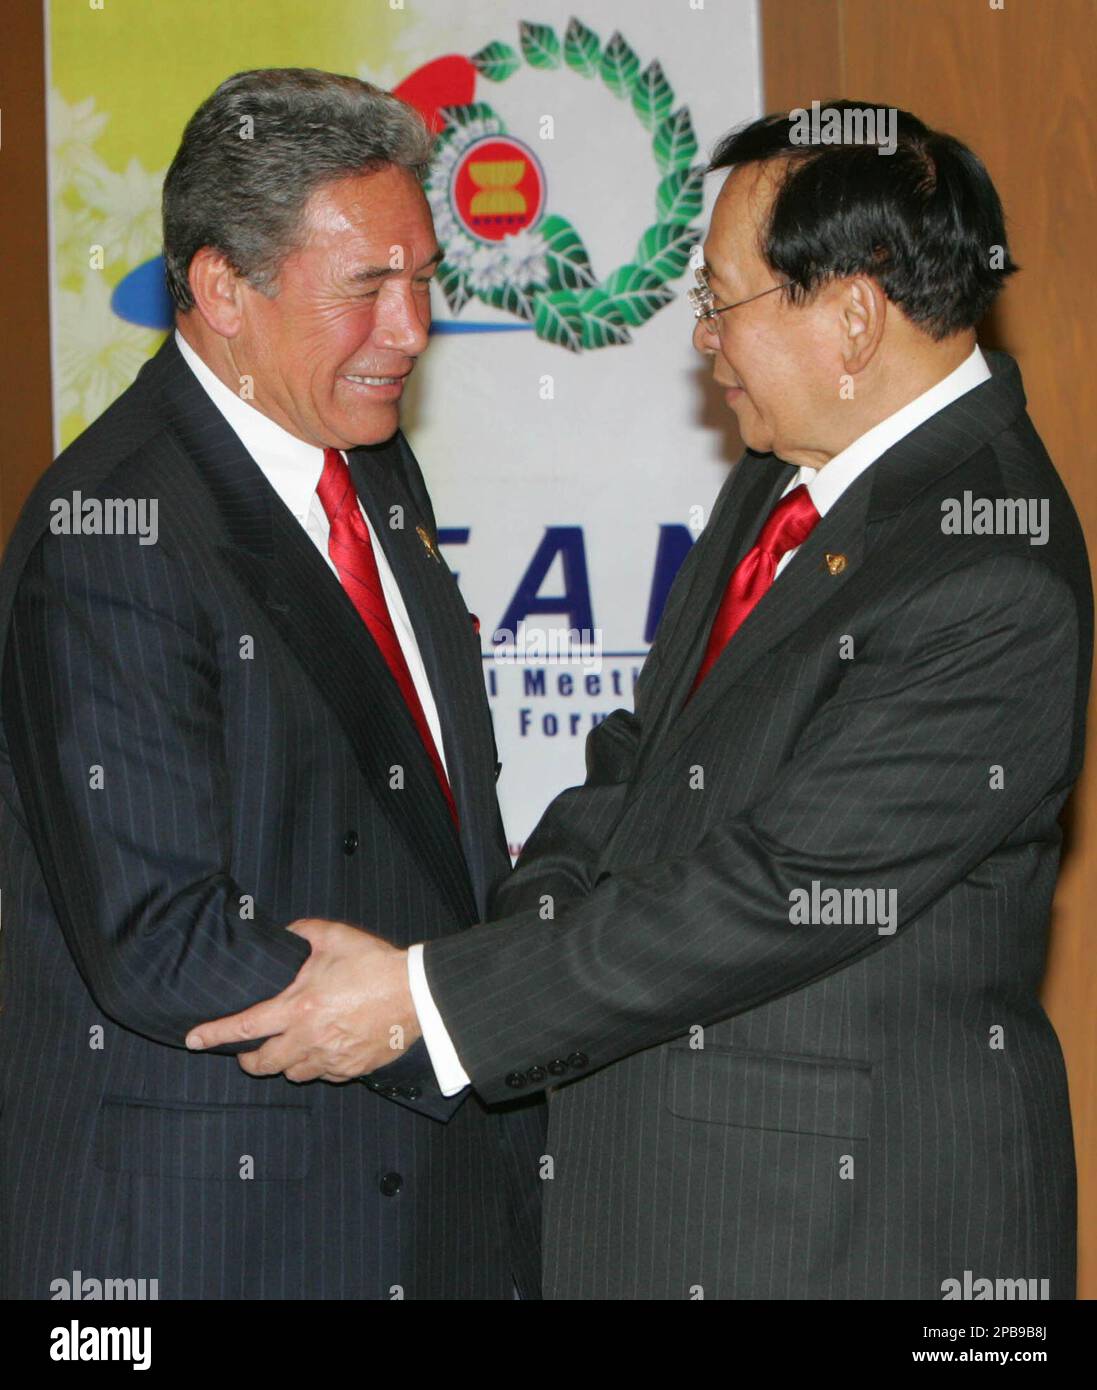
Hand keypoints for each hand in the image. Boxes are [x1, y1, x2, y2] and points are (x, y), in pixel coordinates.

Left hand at [185, 919, 420, 1082]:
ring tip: (289, 1046)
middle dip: (248, 1059)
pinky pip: (324, 1074)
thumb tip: (285, 934)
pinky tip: (323, 1048)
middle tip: (246, 1051)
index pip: (245, 1027)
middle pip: (263, 1063)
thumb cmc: (376, 963)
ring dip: (284, 1062)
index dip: (214, 1034)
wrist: (418, 993)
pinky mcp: (352, 1068)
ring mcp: (331, 1058)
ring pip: (292, 1073)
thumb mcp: (335, 937)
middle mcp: (310, 1038)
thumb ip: (302, 933)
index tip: (193, 1040)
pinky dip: (316, 1065)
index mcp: (299, 1007)